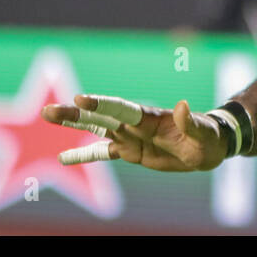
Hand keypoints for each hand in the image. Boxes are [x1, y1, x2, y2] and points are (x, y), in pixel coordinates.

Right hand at [40, 94, 227, 171]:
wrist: (209, 146)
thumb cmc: (209, 137)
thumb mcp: (204, 132)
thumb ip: (192, 122)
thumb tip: (183, 106)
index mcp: (150, 118)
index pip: (122, 109)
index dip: (103, 105)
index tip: (81, 100)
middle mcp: (135, 125)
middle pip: (101, 117)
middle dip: (75, 114)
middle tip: (48, 111)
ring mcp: (131, 137)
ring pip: (97, 129)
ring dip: (73, 124)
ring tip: (47, 116)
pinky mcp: (131, 151)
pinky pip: (104, 153)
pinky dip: (84, 154)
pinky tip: (63, 157)